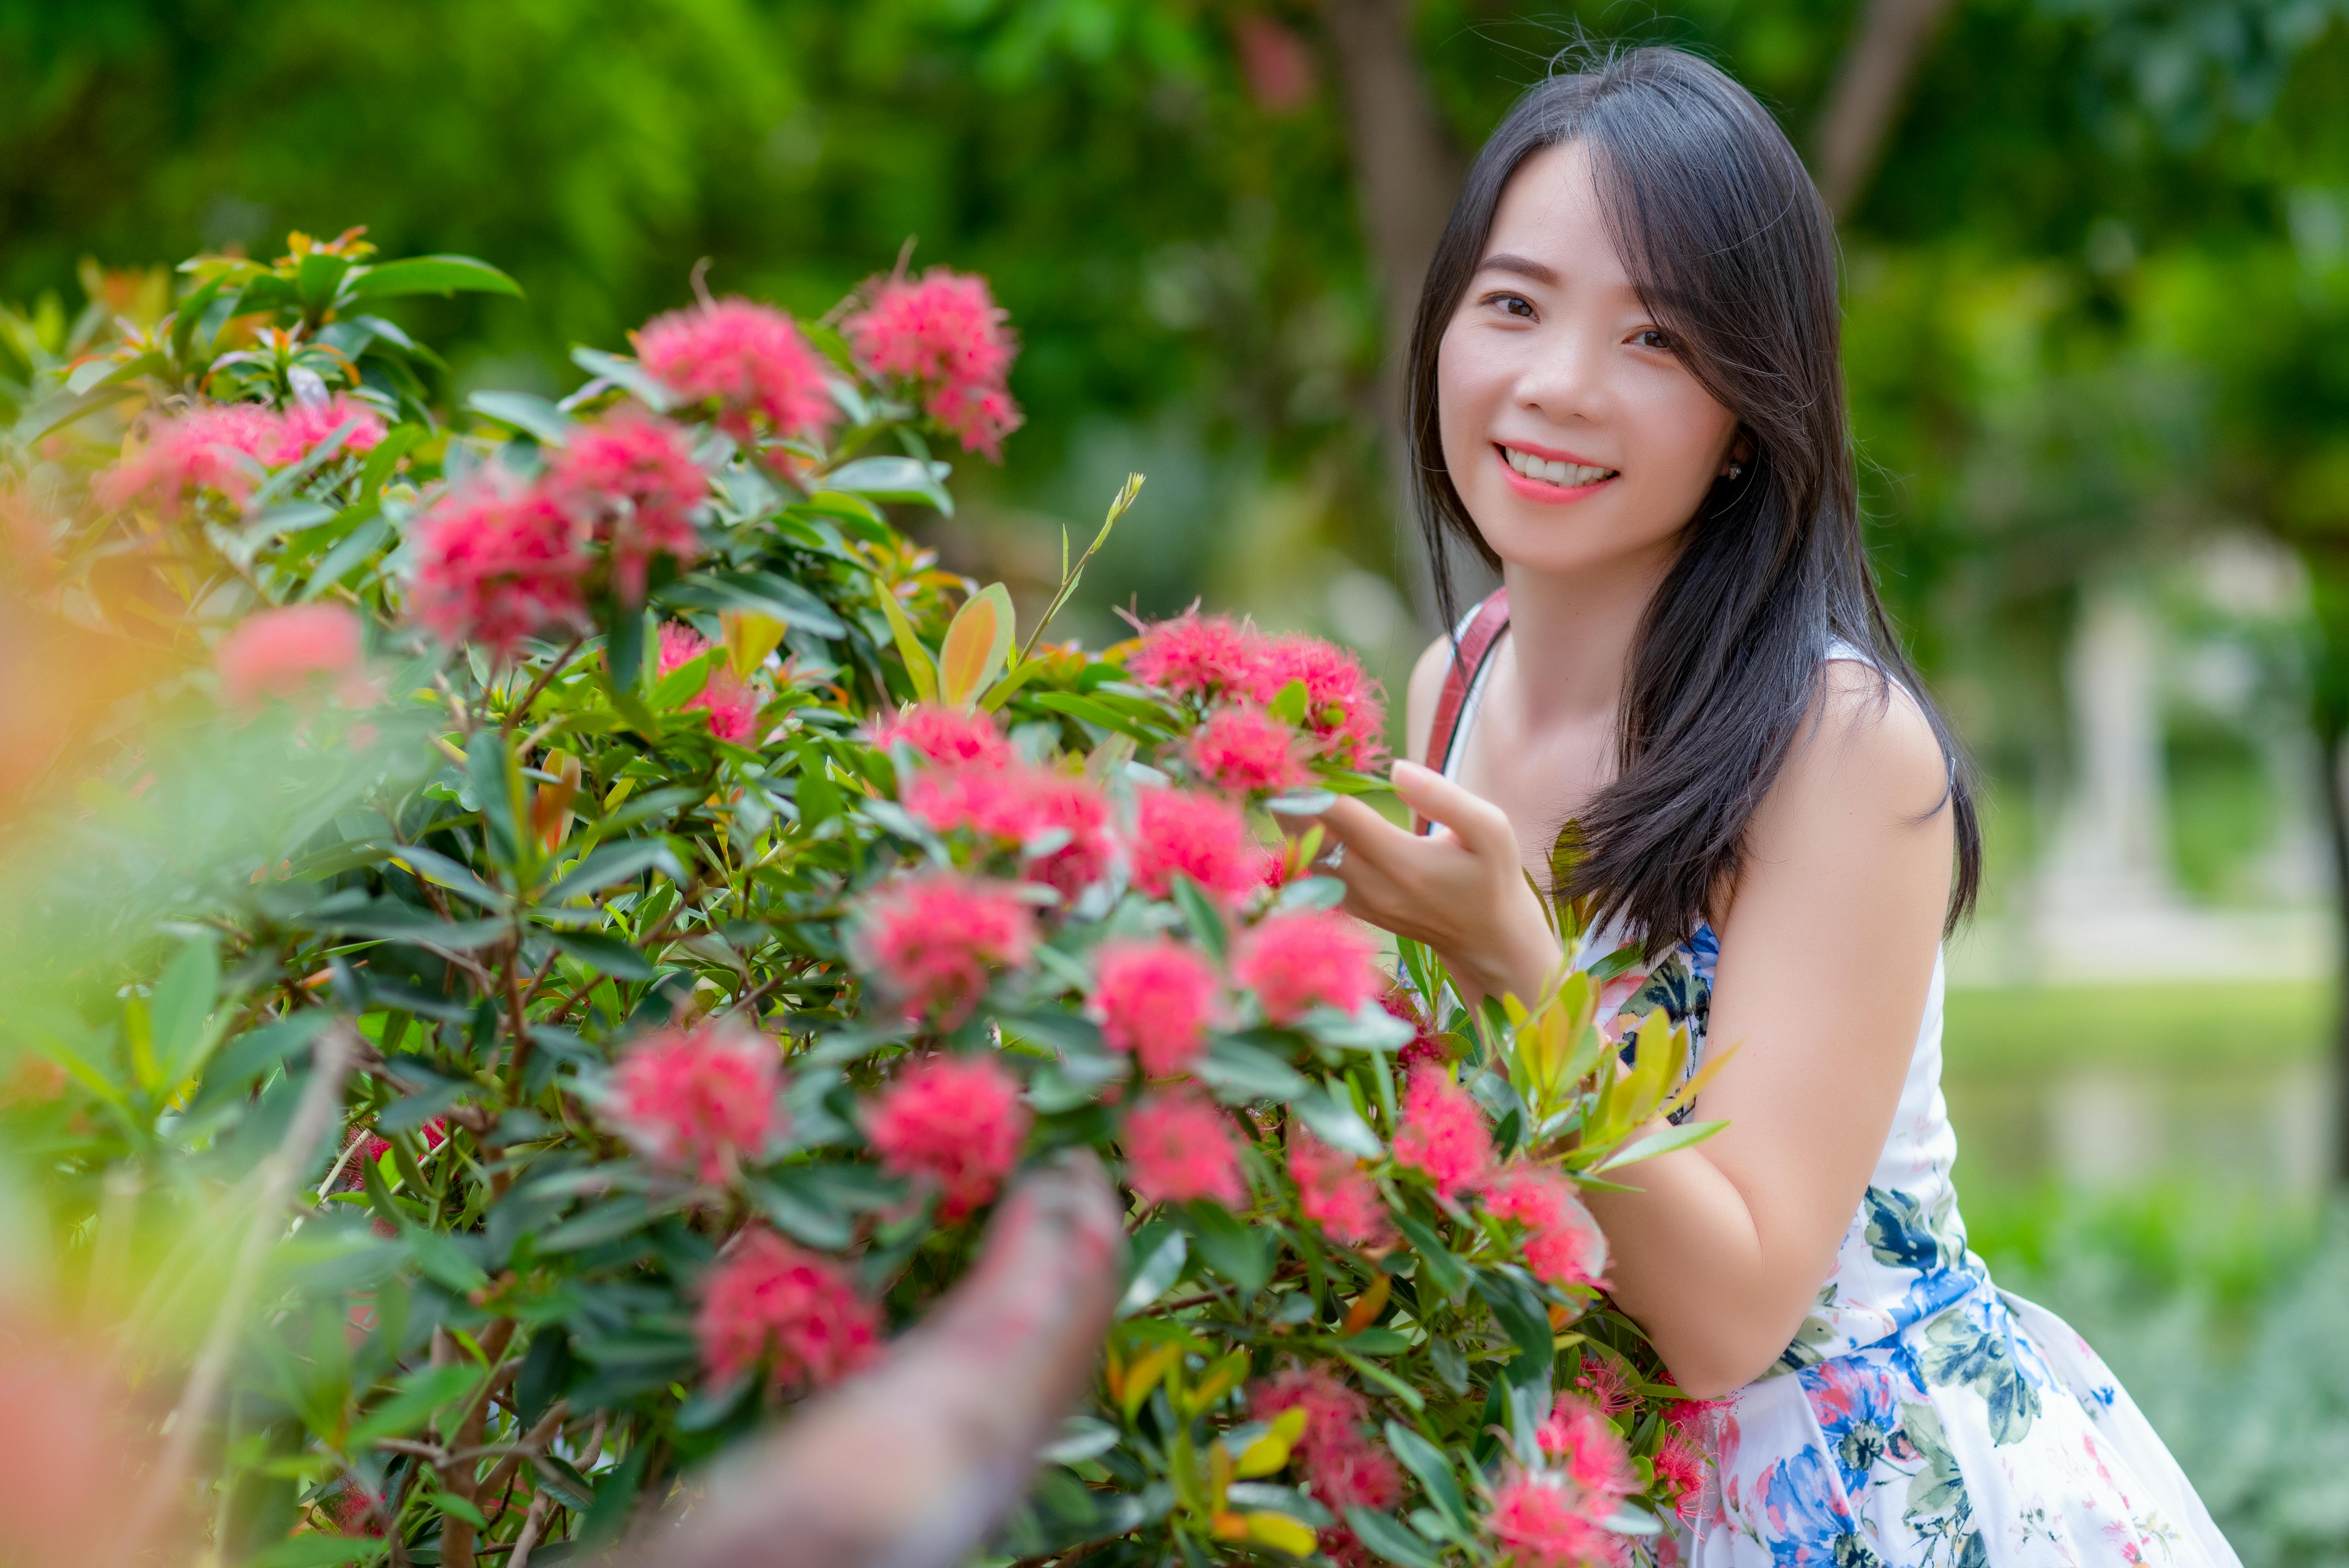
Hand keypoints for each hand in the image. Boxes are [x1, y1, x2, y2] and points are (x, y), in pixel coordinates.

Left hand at [1307, 760, 1560, 1005]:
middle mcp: (1370, 886)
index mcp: (1401, 862)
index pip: (1336, 815)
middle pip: (1307, 836)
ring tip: (1283, 778)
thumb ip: (1443, 797)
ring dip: (1290, 818)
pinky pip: (1312, 871)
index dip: (1310, 782)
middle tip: (1279, 759)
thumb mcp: (1490, 830)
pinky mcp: (1353, 908)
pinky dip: (1299, 840)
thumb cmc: (1492, 876)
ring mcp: (1357, 902)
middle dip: (1290, 796)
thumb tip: (1396, 768)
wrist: (1489, 939)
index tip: (1294, 751)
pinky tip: (1298, 811)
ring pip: (1302, 855)